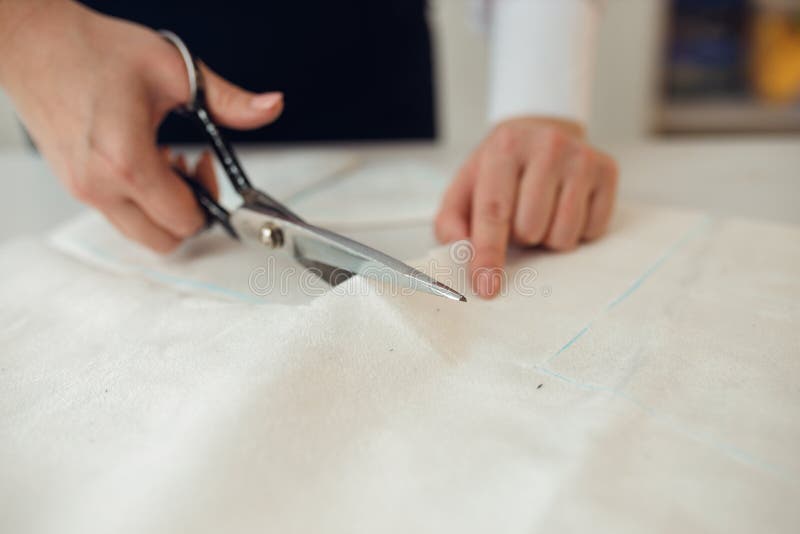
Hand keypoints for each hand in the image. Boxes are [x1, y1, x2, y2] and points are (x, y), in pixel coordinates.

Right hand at [0, 0, 282, 251]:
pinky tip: (143, 160)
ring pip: (140, 234)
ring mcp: (81, 190)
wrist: (35, 42)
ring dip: (163, 210)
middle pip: (164, 241)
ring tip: (166, 162)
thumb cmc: (95, 50)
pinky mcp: (72, 186)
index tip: (207, 164)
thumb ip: (229, 100)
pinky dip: (140, 201)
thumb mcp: (175, 70)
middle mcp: (99, 185)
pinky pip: (119, 216)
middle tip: (192, 170)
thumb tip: (272, 107)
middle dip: (190, 215)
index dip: (209, 200)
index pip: (185, 219)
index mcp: (127, 160)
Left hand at [435, 117, 618, 298]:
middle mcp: (547, 146)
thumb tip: (459, 252)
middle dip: (520, 237)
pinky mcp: (607, 171)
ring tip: (541, 212)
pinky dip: (575, 231)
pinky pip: (590, 231)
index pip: (495, 212)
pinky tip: (565, 207)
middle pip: (531, 229)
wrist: (539, 136)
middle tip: (519, 216)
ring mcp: (581, 158)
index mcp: (505, 147)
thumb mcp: (465, 188)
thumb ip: (450, 223)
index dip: (488, 254)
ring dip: (547, 237)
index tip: (487, 287)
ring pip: (563, 235)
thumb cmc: (499, 171)